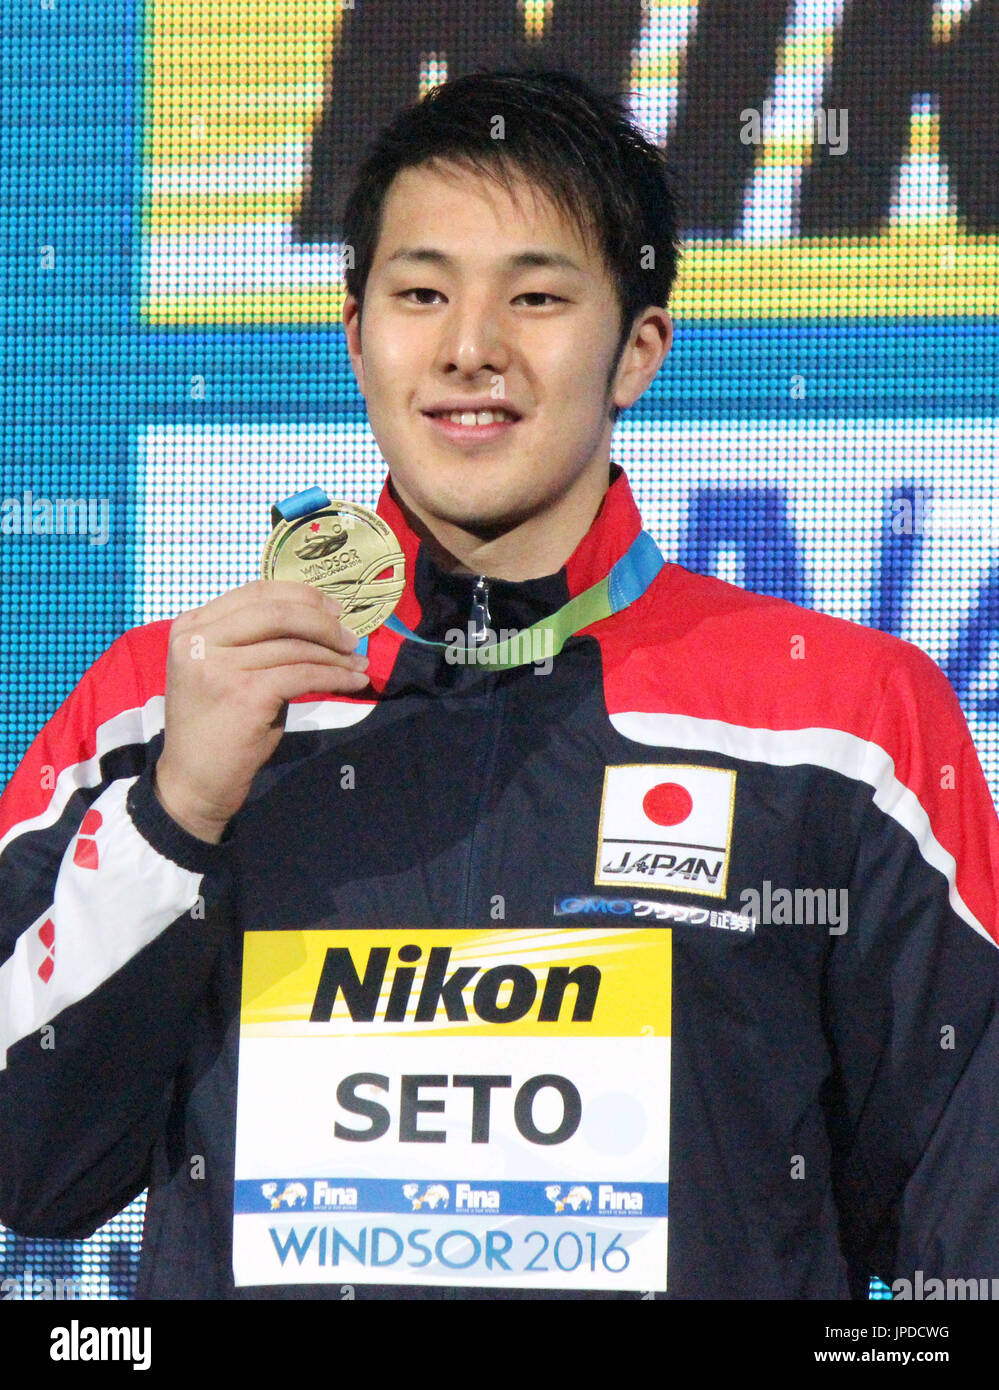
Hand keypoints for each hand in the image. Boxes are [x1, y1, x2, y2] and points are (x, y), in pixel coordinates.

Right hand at [154, 581, 369, 841]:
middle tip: (351, 638)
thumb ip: (257, 642)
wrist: (193, 783)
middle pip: (277, 612)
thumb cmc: (216, 728)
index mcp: (191, 627)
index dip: (302, 596)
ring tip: (358, 665)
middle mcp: (199, 640)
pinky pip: (303, 674)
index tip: (334, 610)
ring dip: (336, 655)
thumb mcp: (226, 671)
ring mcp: (219, 665)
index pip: (256, 592)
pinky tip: (354, 683)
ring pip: (295, 646)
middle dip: (323, 622)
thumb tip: (319, 622)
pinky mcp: (245, 693)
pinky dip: (335, 677)